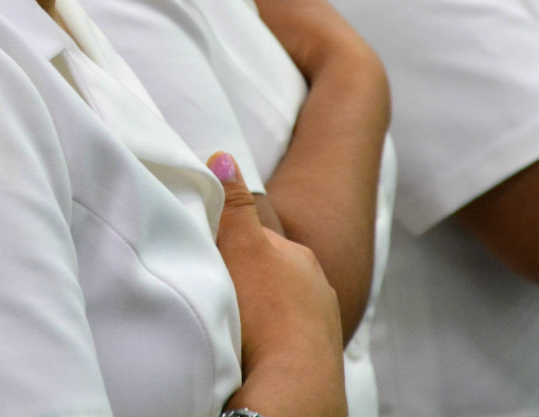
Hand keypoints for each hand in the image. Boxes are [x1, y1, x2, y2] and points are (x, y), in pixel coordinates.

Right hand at [209, 153, 346, 416]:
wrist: (294, 382)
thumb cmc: (265, 312)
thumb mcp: (241, 246)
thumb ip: (233, 204)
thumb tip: (224, 156)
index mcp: (299, 256)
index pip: (262, 240)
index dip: (235, 244)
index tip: (216, 254)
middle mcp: (318, 285)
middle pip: (275, 273)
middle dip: (253, 278)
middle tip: (222, 288)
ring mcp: (322, 322)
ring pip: (285, 306)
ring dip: (264, 310)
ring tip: (238, 322)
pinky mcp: (318, 356)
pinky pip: (291, 337)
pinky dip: (275, 338)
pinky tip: (255, 347)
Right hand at [224, 0, 380, 83]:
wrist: (342, 73)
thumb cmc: (301, 33)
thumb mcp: (263, 3)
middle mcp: (315, 6)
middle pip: (289, 1)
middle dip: (272, 7)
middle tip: (253, 20)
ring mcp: (328, 32)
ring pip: (301, 25)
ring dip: (287, 31)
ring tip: (270, 44)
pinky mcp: (335, 56)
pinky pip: (311, 47)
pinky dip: (299, 50)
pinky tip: (290, 60)